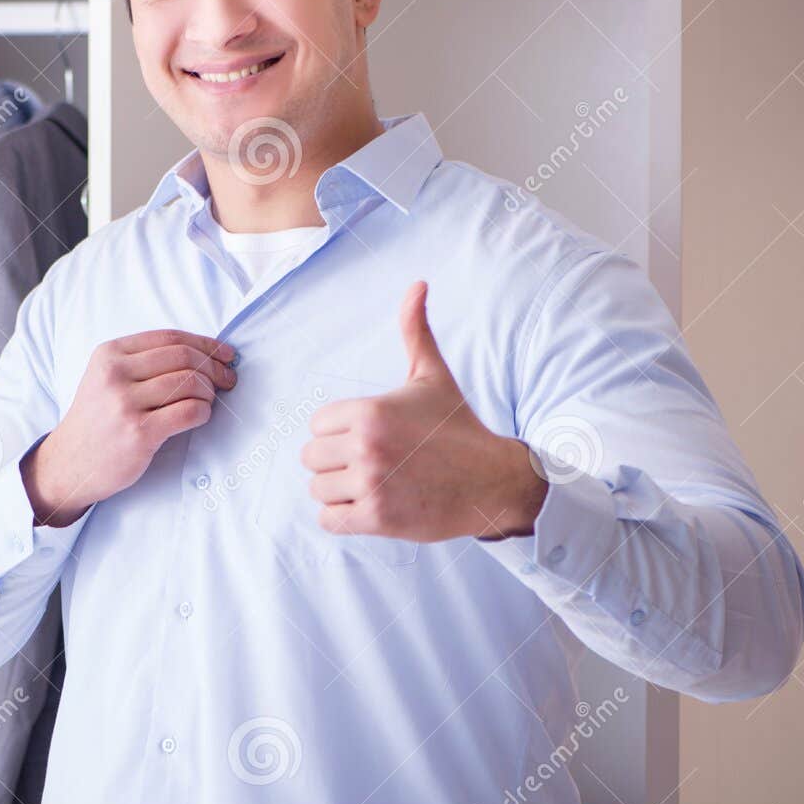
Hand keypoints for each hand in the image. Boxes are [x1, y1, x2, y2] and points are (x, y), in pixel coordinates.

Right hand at [23, 329, 236, 526]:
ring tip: (208, 401)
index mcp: (109, 354)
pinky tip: (200, 416)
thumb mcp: (107, 377)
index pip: (169, 338)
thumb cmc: (98, 419)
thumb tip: (204, 352)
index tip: (225, 355)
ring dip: (209, 391)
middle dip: (214, 367)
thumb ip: (144, 361)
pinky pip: (189, 411)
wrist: (70, 462)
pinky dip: (204, 411)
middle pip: (183, 357)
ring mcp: (125, 404)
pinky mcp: (139, 433)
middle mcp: (114, 374)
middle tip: (227, 379)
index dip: (205, 344)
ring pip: (189, 383)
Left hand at [299, 281, 547, 543]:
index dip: (339, 432)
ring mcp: (371, 484)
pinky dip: (342, 517)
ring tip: (373, 484)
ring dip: (340, 491)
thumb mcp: (432, 376)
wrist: (492, 481)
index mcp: (370, 410)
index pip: (317, 425)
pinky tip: (370, 506)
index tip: (370, 436)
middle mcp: (367, 446)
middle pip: (311, 458)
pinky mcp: (378, 518)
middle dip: (336, 462)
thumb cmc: (457, 428)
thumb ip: (415, 330)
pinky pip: (328, 519)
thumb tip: (418, 284)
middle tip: (371, 463)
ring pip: (317, 489)